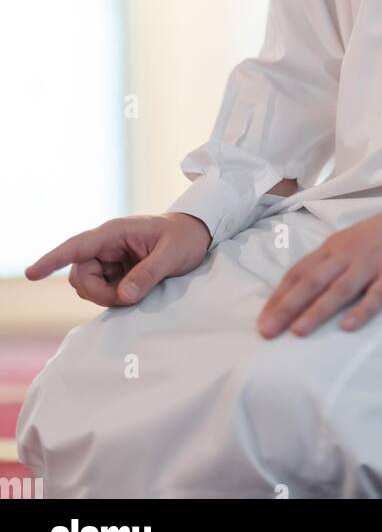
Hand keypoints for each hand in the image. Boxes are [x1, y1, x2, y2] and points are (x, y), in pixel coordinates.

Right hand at [24, 213, 211, 306]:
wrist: (199, 233)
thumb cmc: (186, 237)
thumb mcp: (173, 254)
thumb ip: (149, 273)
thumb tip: (123, 295)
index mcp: (116, 232)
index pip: (77, 246)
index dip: (53, 259)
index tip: (32, 274)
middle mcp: (107, 244)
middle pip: (81, 274)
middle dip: (98, 292)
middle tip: (127, 299)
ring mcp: (111, 258)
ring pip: (89, 285)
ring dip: (106, 296)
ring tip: (136, 293)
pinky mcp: (117, 271)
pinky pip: (103, 289)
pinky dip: (114, 297)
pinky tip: (134, 293)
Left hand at [257, 201, 381, 338]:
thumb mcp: (358, 240)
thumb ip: (335, 259)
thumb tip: (309, 286)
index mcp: (337, 244)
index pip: (300, 271)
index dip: (280, 296)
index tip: (263, 318)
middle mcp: (350, 252)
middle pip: (312, 281)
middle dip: (287, 307)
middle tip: (267, 331)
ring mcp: (374, 261)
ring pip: (339, 289)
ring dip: (317, 311)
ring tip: (297, 332)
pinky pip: (378, 294)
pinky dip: (362, 311)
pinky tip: (349, 327)